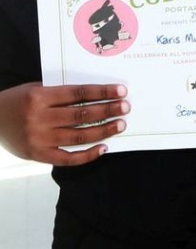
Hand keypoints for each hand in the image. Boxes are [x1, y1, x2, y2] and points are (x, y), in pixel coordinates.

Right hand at [3, 82, 125, 165]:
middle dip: (107, 110)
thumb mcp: (34, 89)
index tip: (121, 91)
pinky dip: (87, 155)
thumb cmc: (16, 101)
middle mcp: (38, 118)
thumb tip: (96, 96)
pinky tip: (104, 147)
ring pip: (78, 136)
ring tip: (120, 124)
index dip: (102, 92)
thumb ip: (60, 94)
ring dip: (103, 131)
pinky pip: (67, 159)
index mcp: (38, 97)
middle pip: (81, 115)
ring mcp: (38, 139)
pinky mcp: (37, 155)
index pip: (78, 93)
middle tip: (125, 108)